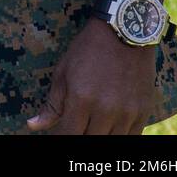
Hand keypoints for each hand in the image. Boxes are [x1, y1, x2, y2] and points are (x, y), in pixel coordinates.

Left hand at [26, 20, 158, 133]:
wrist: (124, 34)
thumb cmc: (88, 50)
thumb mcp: (63, 72)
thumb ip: (52, 104)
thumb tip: (33, 126)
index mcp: (81, 99)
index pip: (68, 134)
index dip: (60, 137)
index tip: (58, 132)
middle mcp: (105, 110)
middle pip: (89, 141)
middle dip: (79, 134)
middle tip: (76, 125)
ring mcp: (127, 113)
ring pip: (111, 142)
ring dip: (99, 136)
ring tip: (92, 125)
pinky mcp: (143, 113)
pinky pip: (131, 137)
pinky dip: (118, 135)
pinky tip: (109, 127)